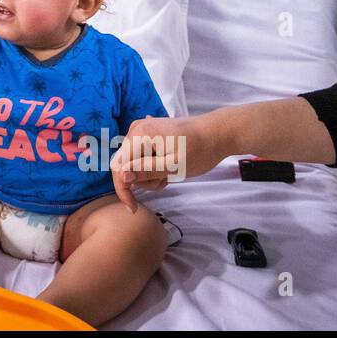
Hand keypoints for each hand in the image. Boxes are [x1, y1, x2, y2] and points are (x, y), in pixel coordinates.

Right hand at [110, 114, 229, 211]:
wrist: (218, 133)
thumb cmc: (199, 150)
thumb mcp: (174, 166)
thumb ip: (146, 170)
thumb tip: (122, 177)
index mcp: (139, 135)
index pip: (119, 167)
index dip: (123, 190)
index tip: (133, 208)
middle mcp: (135, 130)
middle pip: (125, 165)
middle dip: (142, 180)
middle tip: (165, 182)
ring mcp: (142, 130)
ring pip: (133, 163)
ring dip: (149, 174)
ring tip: (170, 174)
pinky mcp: (149, 134)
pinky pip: (141, 155)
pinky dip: (152, 166)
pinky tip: (167, 165)